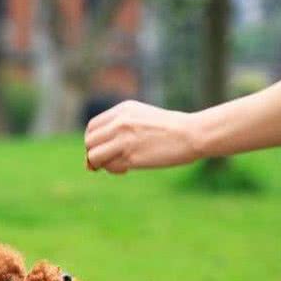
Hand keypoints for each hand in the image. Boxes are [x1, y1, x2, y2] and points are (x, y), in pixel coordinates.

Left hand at [84, 100, 200, 173]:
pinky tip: (128, 169)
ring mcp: (124, 138)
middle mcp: (120, 122)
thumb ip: (121, 128)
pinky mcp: (131, 155)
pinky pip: (109, 167)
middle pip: (89, 142)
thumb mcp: (142, 118)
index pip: (92, 127)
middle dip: (93, 155)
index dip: (93, 142)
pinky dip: (115, 170)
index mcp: (122, 109)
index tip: (104, 150)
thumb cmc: (169, 130)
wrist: (191, 134)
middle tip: (107, 162)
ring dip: (102, 165)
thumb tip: (94, 155)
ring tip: (118, 165)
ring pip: (93, 156)